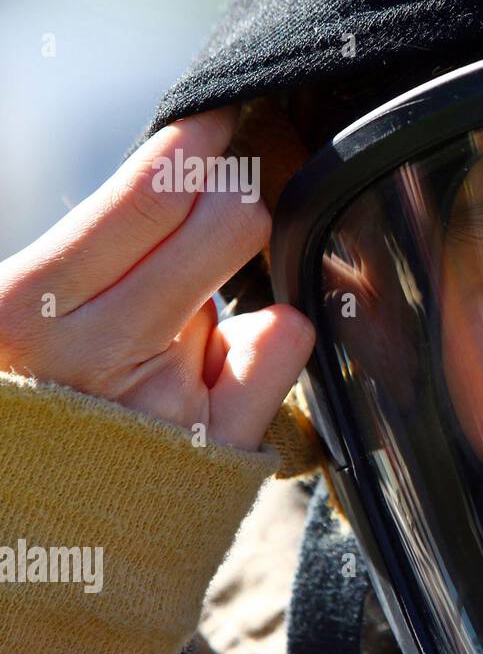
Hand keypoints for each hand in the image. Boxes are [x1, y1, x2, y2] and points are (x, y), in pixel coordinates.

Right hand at [0, 107, 313, 451]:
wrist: (19, 534)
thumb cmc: (28, 398)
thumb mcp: (22, 311)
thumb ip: (102, 249)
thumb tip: (196, 180)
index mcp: (25, 306)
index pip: (149, 193)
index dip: (202, 142)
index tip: (223, 118)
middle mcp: (94, 355)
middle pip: (229, 221)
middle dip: (232, 201)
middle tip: (216, 210)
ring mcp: (163, 407)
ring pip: (261, 287)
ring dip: (230, 289)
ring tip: (181, 325)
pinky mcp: (215, 452)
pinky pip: (285, 348)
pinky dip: (270, 341)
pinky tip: (224, 366)